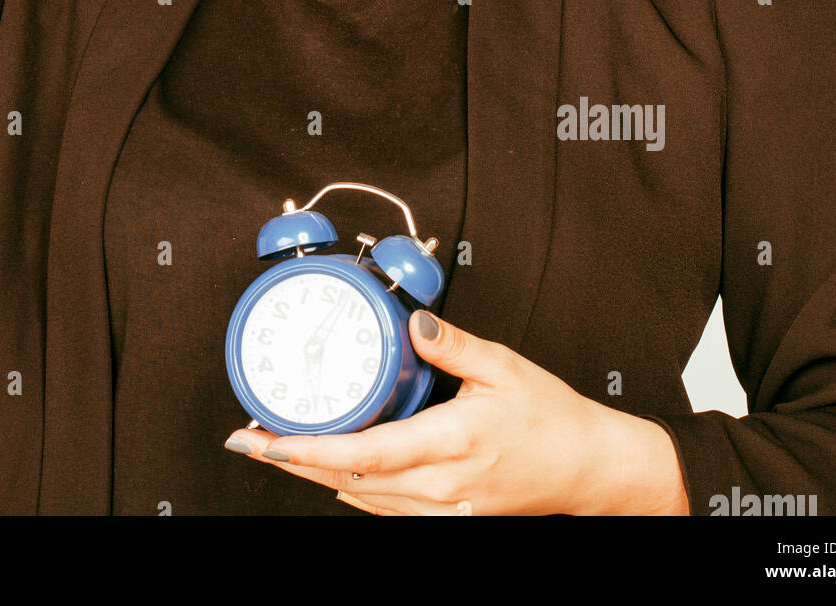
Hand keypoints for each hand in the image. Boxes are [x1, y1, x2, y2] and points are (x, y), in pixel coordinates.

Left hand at [224, 310, 689, 515]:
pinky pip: (385, 507)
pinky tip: (329, 470)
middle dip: (293, 460)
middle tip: (246, 438)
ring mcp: (444, 507)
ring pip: (363, 497)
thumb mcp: (504, 367)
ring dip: (315, 474)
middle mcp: (441, 485)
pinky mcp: (448, 515)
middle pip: (349, 479)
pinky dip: (350, 486)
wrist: (588, 468)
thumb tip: (413, 321)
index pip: (364, 451)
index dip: (307, 448)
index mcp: (452, 441)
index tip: (265, 437)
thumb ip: (454, 344)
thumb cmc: (551, 418)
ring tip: (274, 448)